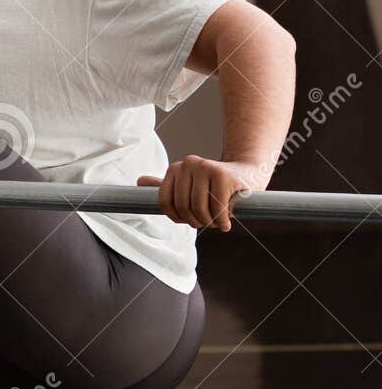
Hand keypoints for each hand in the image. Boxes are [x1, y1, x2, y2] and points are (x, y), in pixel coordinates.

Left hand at [137, 156, 263, 230]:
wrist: (248, 174)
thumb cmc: (215, 186)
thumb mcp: (188, 185)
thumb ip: (165, 185)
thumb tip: (139, 181)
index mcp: (175, 168)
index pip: (165, 202)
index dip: (176, 217)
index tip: (188, 221)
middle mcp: (188, 164)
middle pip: (182, 206)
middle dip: (195, 221)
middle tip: (207, 224)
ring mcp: (205, 167)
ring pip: (198, 208)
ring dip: (209, 223)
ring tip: (217, 223)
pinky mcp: (223, 174)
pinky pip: (216, 207)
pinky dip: (221, 221)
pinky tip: (226, 223)